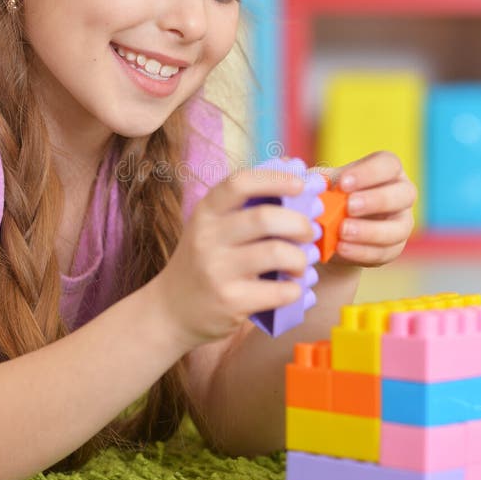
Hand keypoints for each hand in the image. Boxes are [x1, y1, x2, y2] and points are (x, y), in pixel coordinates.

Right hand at [152, 167, 315, 349]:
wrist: (172, 311)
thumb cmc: (204, 262)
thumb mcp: (212, 228)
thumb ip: (245, 205)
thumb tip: (293, 168)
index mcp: (206, 212)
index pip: (240, 183)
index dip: (275, 179)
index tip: (301, 185)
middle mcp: (208, 237)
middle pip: (265, 218)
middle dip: (299, 223)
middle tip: (308, 232)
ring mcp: (217, 270)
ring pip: (276, 253)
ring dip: (300, 258)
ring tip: (301, 263)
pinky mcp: (230, 301)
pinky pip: (279, 291)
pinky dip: (295, 289)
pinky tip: (292, 288)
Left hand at [316, 151, 415, 267]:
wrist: (330, 234)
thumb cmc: (328, 199)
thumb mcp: (319, 184)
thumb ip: (308, 176)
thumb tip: (287, 163)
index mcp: (386, 170)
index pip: (388, 164)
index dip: (369, 173)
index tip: (344, 183)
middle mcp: (401, 194)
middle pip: (404, 194)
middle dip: (376, 200)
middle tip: (349, 206)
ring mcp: (401, 223)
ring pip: (398, 228)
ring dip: (370, 231)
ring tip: (343, 232)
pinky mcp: (393, 249)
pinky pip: (385, 252)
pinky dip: (362, 252)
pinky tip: (342, 248)